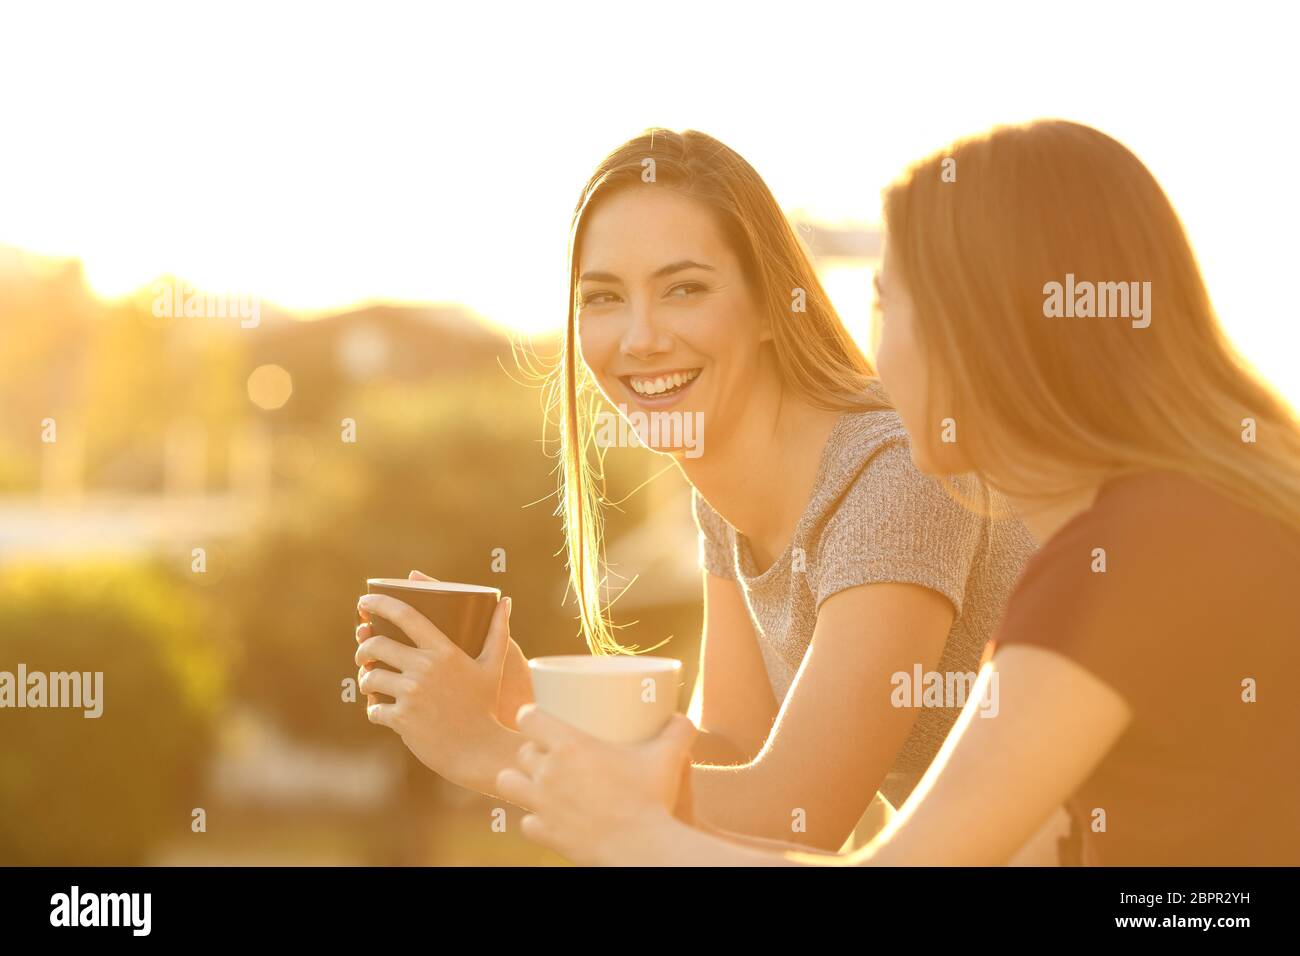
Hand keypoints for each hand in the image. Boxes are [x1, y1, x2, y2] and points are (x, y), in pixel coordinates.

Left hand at [356, 571, 532, 726]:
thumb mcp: (493, 666)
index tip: (364, 601)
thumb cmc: (485, 705)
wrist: (479, 749)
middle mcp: (425, 668)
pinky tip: (381, 710)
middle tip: (364, 654)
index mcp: (444, 650)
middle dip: (363, 648)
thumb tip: (506, 600)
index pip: (404, 615)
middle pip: (376, 645)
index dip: (379, 603)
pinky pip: (373, 708)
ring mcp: (411, 694)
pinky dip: (374, 709)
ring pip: (370, 677)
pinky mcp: (402, 718)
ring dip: (366, 680)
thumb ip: (498, 631)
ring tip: (371, 683)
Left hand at [496, 705, 697, 865]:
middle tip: (549, 754)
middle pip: (521, 752)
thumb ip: (677, 732)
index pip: (529, 718)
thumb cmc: (652, 799)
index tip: (538, 718)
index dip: (530, 716)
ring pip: (508, 783)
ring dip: (519, 781)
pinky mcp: (544, 832)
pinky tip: (547, 818)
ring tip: (535, 783)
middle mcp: (548, 772)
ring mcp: (542, 804)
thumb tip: (682, 717)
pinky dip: (535, 820)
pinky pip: (526, 822)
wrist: (640, 848)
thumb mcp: (668, 758)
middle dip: (532, 751)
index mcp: (570, 745)